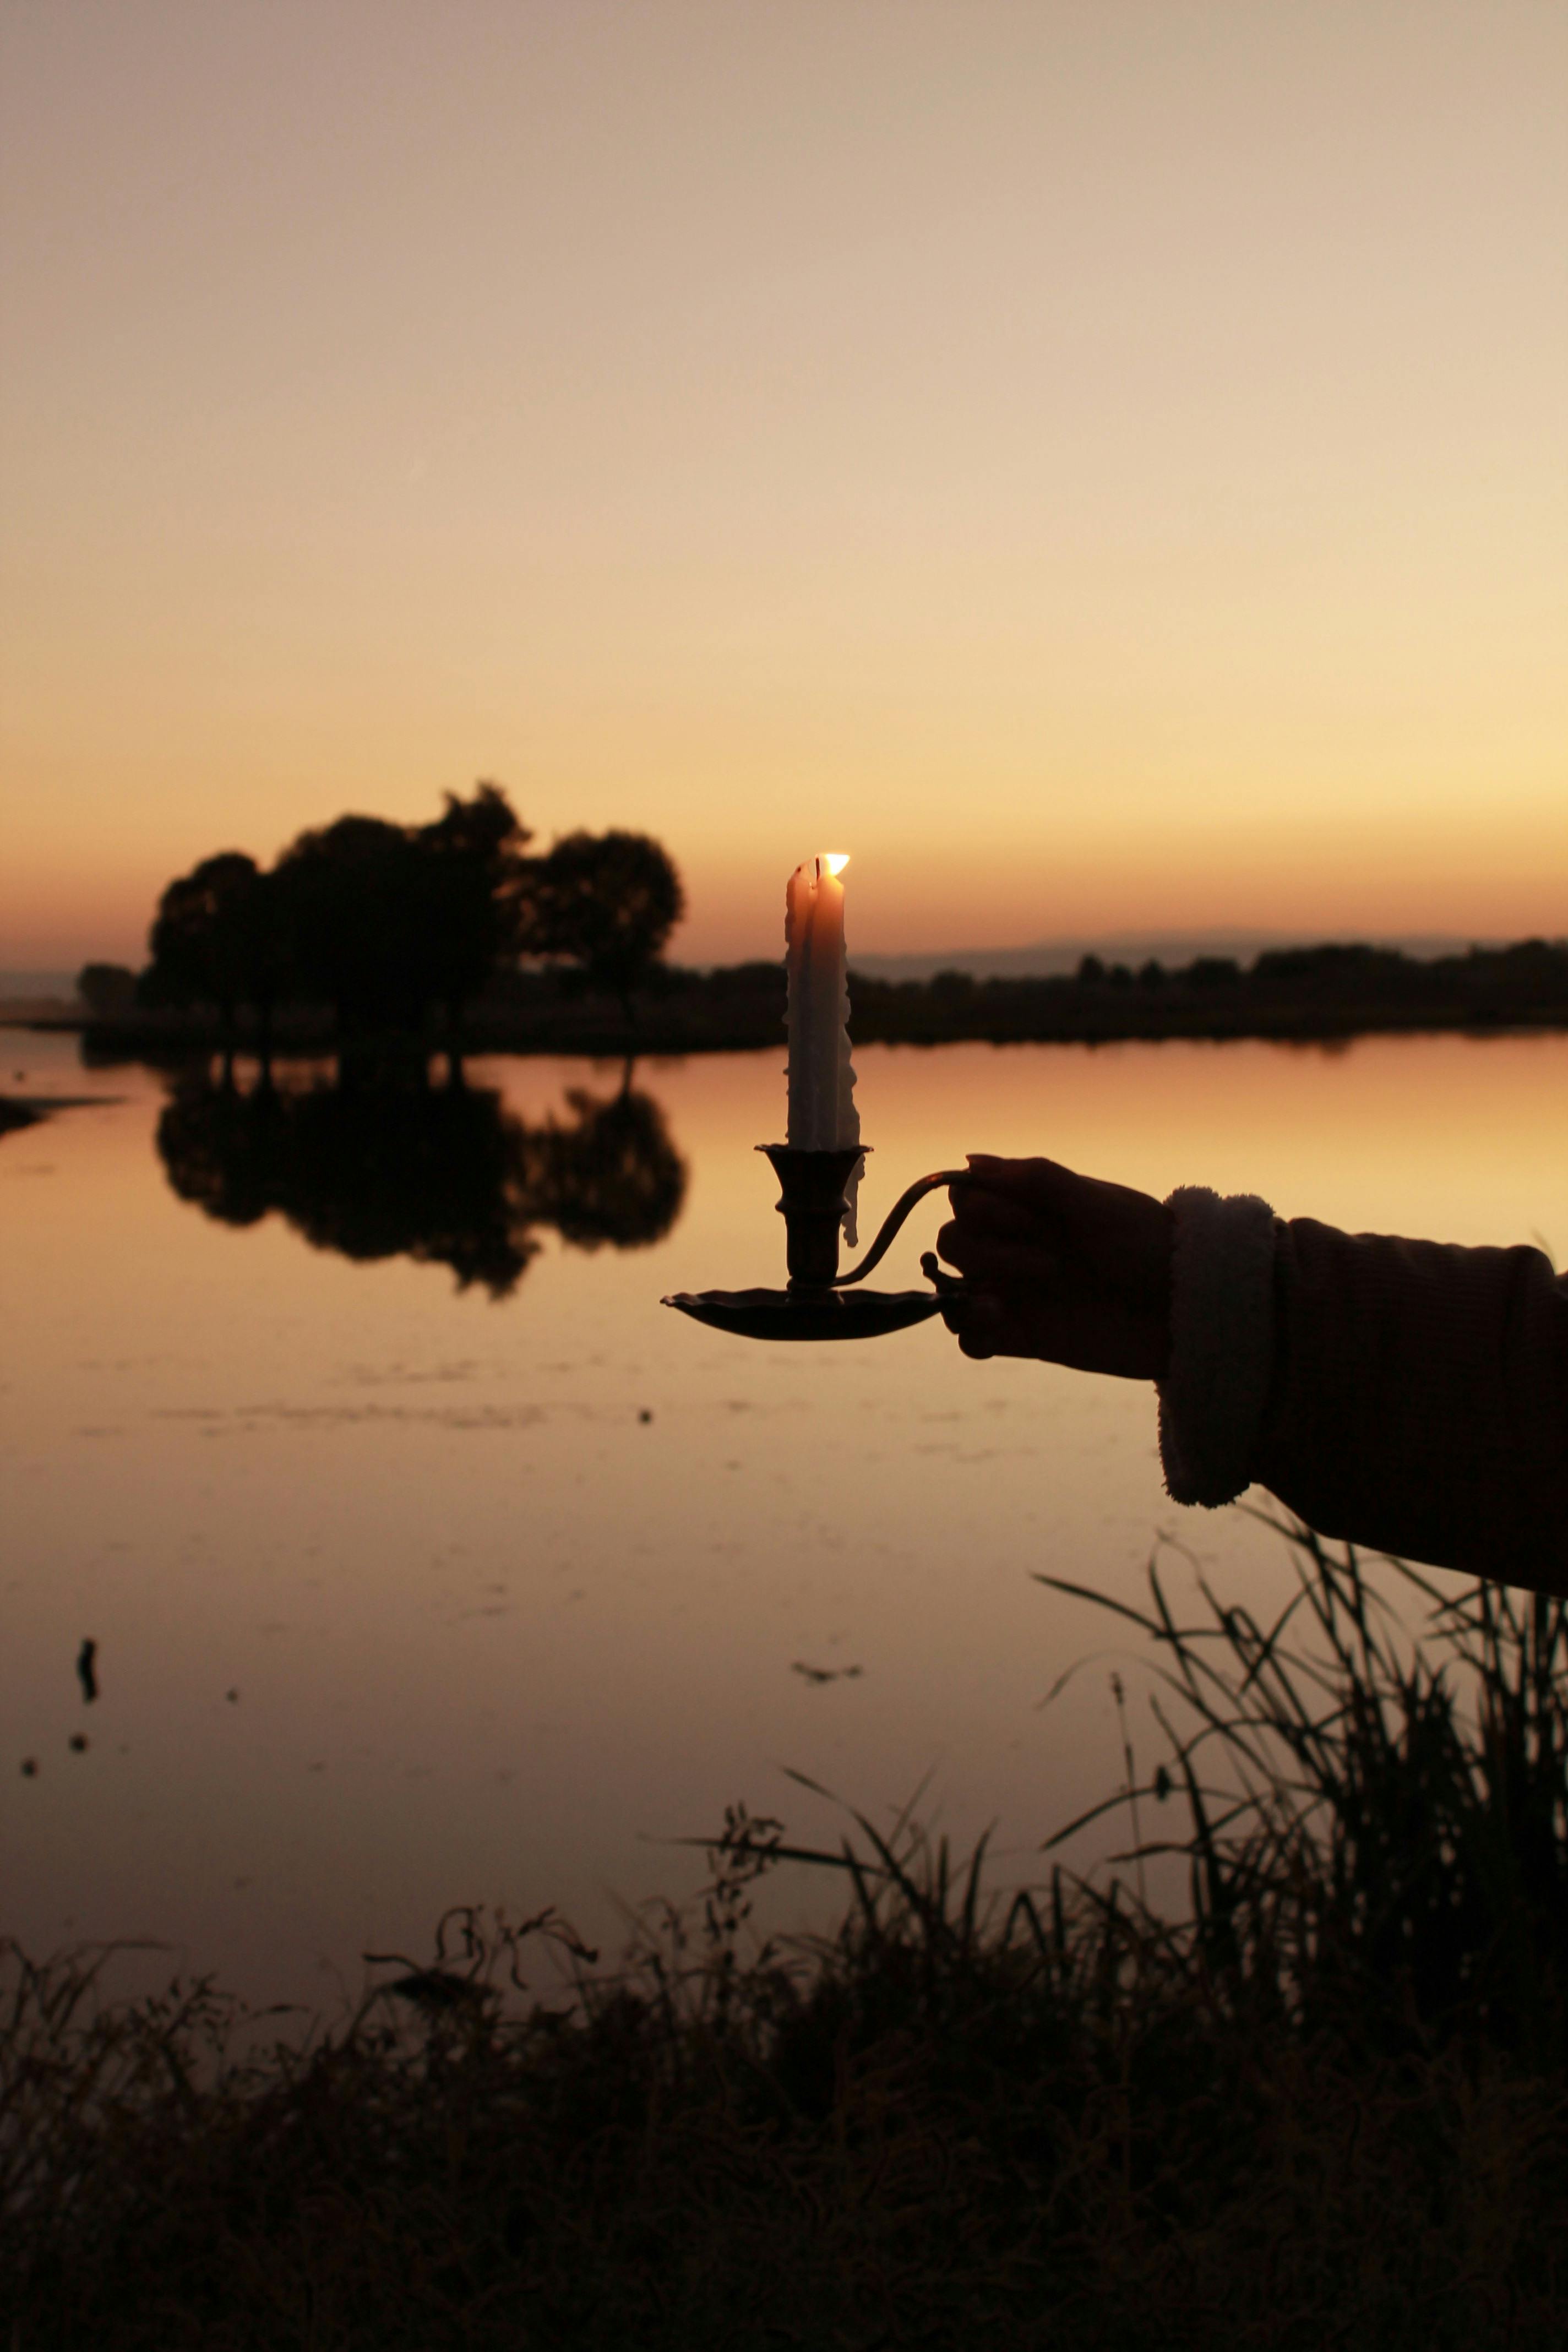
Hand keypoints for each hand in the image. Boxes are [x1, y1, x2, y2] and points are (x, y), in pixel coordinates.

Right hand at [933, 1155, 1172, 1379]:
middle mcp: (1016, 1245)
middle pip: (954, 1243)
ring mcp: (1017, 1291)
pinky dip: (971, 1334)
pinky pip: (973, 1338)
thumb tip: (969, 1161)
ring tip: (1001, 1309)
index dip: (985, 1208)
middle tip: (1053, 1265)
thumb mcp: (1097, 1206)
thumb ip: (1036, 1180)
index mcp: (1031, 1207)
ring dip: (964, 1296)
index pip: (966, 1197)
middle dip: (988, 1254)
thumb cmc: (1150, 1245)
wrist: (1187, 1310)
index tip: (1030, 1219)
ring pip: (953, 1289)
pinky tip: (997, 1329)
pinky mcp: (1025, 1336)